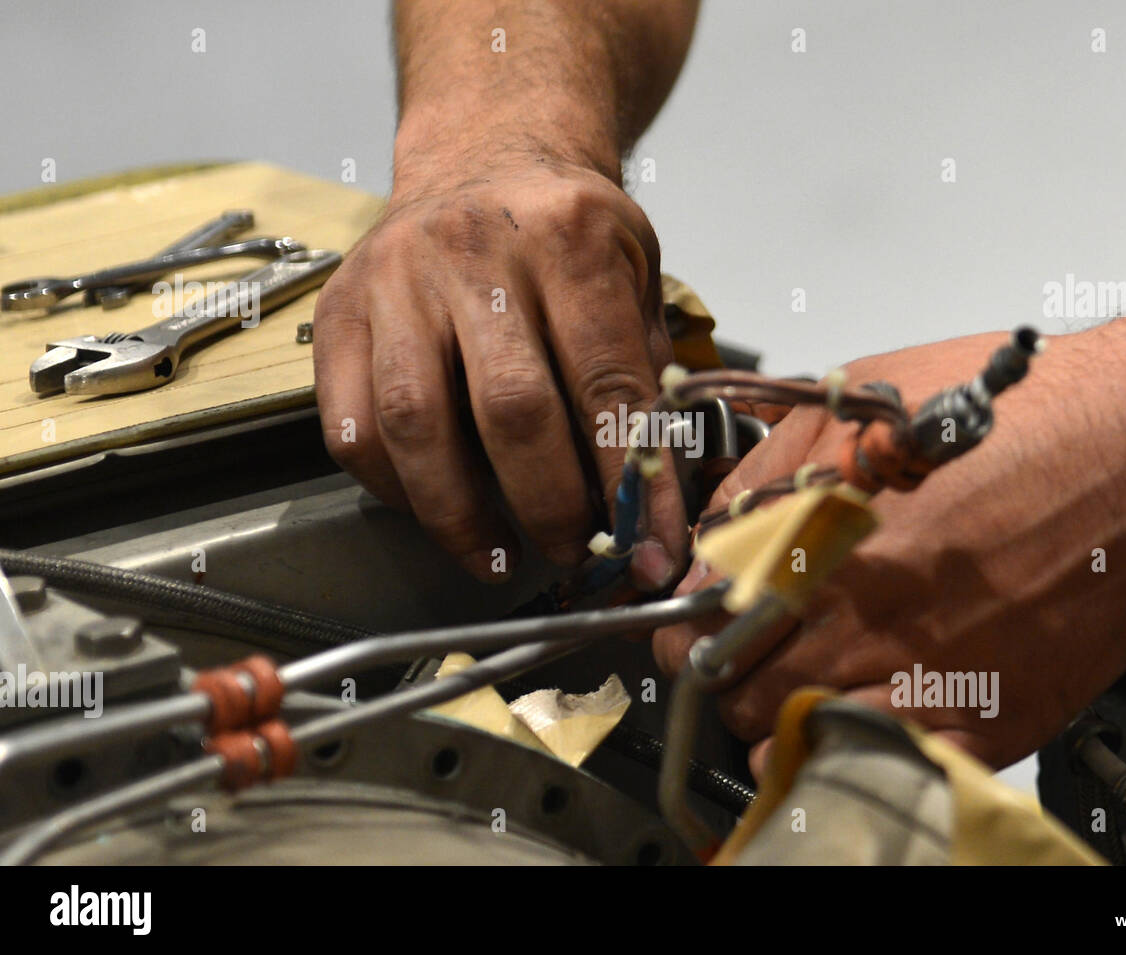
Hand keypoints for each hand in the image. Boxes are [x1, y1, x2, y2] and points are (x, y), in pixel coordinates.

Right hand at [312, 159, 685, 586]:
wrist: (482, 159)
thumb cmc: (566, 231)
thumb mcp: (637, 272)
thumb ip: (650, 373)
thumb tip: (661, 497)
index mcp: (569, 239)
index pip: (605, 382)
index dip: (629, 480)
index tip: (648, 545)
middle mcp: (474, 251)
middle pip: (510, 411)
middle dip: (550, 507)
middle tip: (575, 552)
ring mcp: (395, 281)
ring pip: (416, 425)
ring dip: (462, 516)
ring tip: (500, 557)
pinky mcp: (338, 312)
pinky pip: (352, 427)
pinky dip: (395, 490)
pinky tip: (436, 508)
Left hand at [654, 319, 1125, 772]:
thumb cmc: (1011, 419)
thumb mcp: (856, 404)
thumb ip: (764, 475)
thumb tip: (709, 533)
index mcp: (814, 546)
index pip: (694, 620)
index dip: (682, 624)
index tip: (694, 622)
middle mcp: (856, 620)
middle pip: (731, 691)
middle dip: (724, 672)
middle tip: (748, 651)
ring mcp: (918, 681)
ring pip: (790, 740)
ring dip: (778, 716)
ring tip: (804, 680)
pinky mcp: (982, 725)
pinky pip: (879, 767)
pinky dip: (851, 751)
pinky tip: (862, 711)